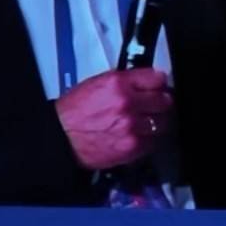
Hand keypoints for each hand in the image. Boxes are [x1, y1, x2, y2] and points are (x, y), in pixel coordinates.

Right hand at [56, 67, 173, 171]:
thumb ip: (124, 83)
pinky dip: (148, 139)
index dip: (158, 84)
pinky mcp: (133, 146)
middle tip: (153, 106)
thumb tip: (143, 83)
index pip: (157, 79)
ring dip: (156, 123)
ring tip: (144, 123)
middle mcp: (127, 103)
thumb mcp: (95, 85)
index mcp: (117, 84)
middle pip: (164, 101)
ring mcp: (132, 126)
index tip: (158, 87)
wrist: (60, 138)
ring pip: (163, 123)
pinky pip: (153, 142)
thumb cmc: (72, 113)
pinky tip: (135, 136)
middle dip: (159, 103)